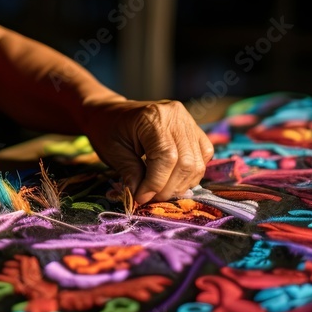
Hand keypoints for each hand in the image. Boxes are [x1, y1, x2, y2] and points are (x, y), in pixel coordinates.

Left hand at [79, 98, 214, 204]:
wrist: (111, 113)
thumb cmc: (108, 130)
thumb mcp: (113, 152)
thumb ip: (130, 174)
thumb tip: (142, 198)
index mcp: (153, 117)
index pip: (167, 157)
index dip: (156, 183)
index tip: (141, 197)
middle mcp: (176, 115)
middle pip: (186, 162)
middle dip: (168, 187)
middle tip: (150, 197)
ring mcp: (187, 120)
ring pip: (197, 162)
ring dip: (180, 184)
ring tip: (160, 190)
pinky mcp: (194, 128)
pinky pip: (203, 155)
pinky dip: (191, 173)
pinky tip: (173, 179)